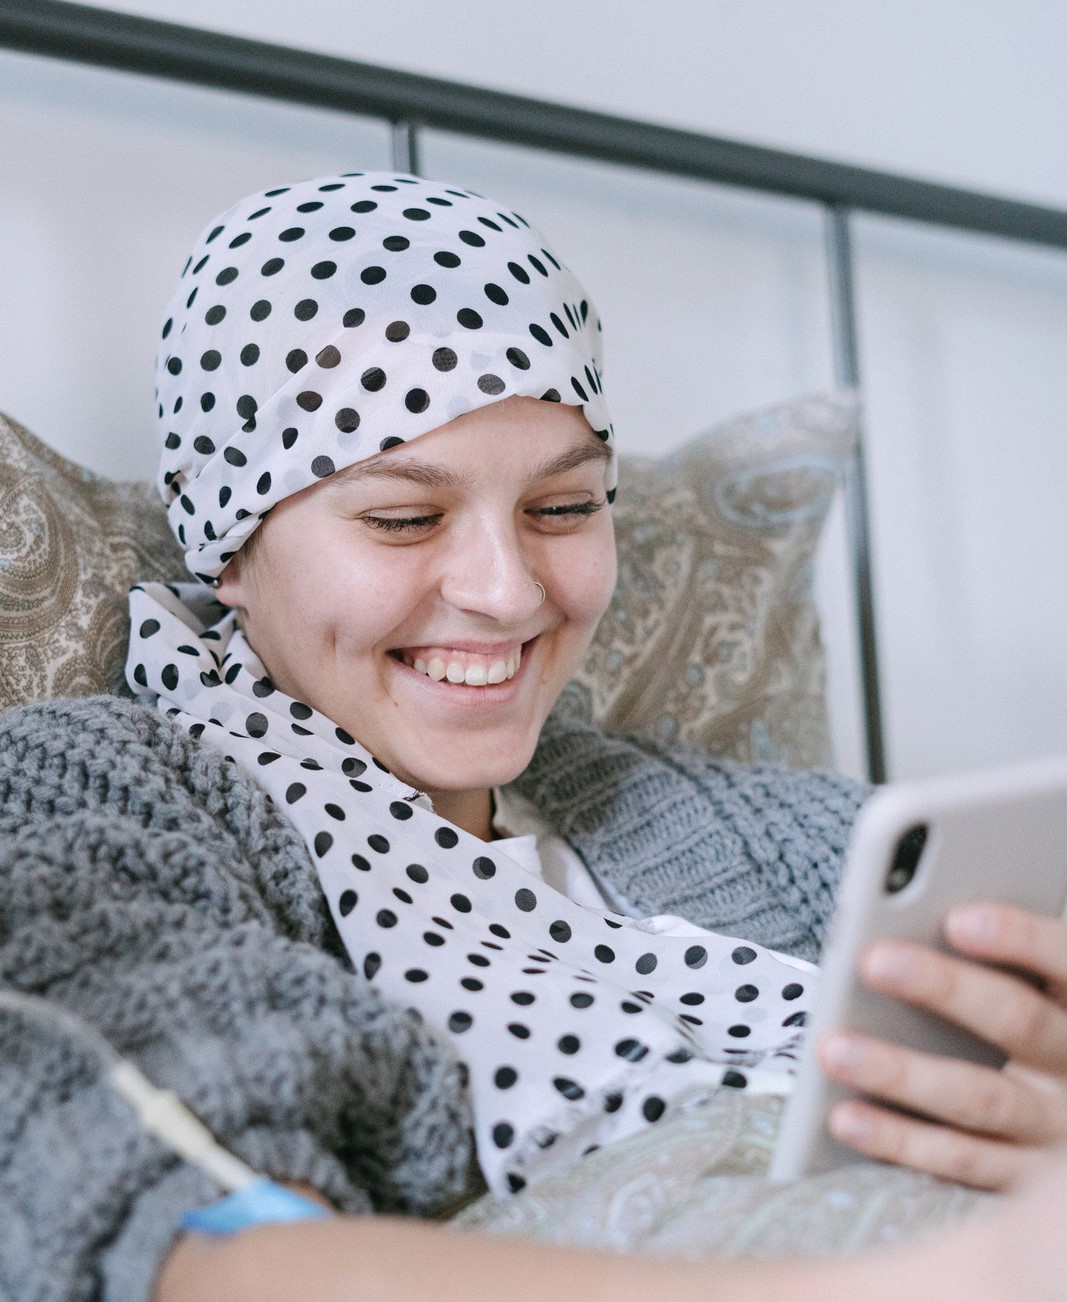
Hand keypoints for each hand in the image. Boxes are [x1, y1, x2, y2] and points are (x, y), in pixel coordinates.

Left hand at [817, 903, 1066, 1189]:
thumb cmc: (1039, 1034)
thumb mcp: (1043, 997)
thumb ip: (1009, 964)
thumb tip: (929, 914)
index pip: (1066, 962)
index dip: (1020, 938)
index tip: (958, 919)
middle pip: (1020, 1024)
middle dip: (945, 988)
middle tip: (874, 961)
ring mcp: (1054, 1132)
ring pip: (978, 1098)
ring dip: (900, 1072)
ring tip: (834, 1048)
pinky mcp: (1022, 1182)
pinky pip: (958, 1160)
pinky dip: (898, 1140)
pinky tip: (845, 1117)